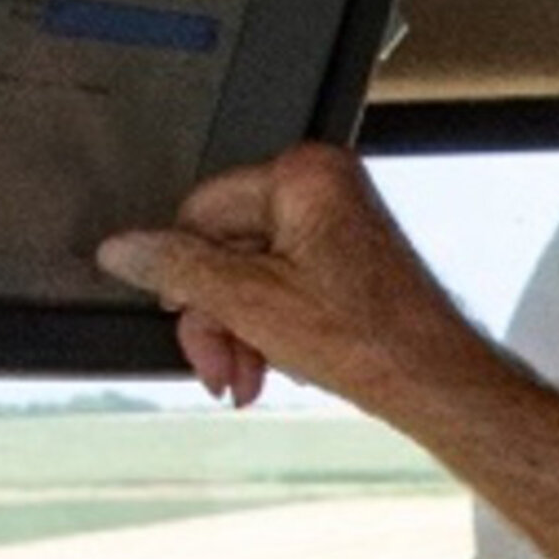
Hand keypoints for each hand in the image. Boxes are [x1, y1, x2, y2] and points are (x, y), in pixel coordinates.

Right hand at [92, 144, 488, 414]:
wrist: (435, 383)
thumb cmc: (369, 340)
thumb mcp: (250, 302)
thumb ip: (179, 269)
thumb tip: (122, 248)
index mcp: (303, 176)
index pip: (202, 210)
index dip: (184, 272)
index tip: (175, 314)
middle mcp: (326, 189)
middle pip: (228, 248)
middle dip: (217, 316)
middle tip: (219, 368)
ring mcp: (342, 226)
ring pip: (255, 275)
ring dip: (242, 333)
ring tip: (248, 380)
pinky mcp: (351, 263)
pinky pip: (287, 287)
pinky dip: (273, 328)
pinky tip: (281, 367)